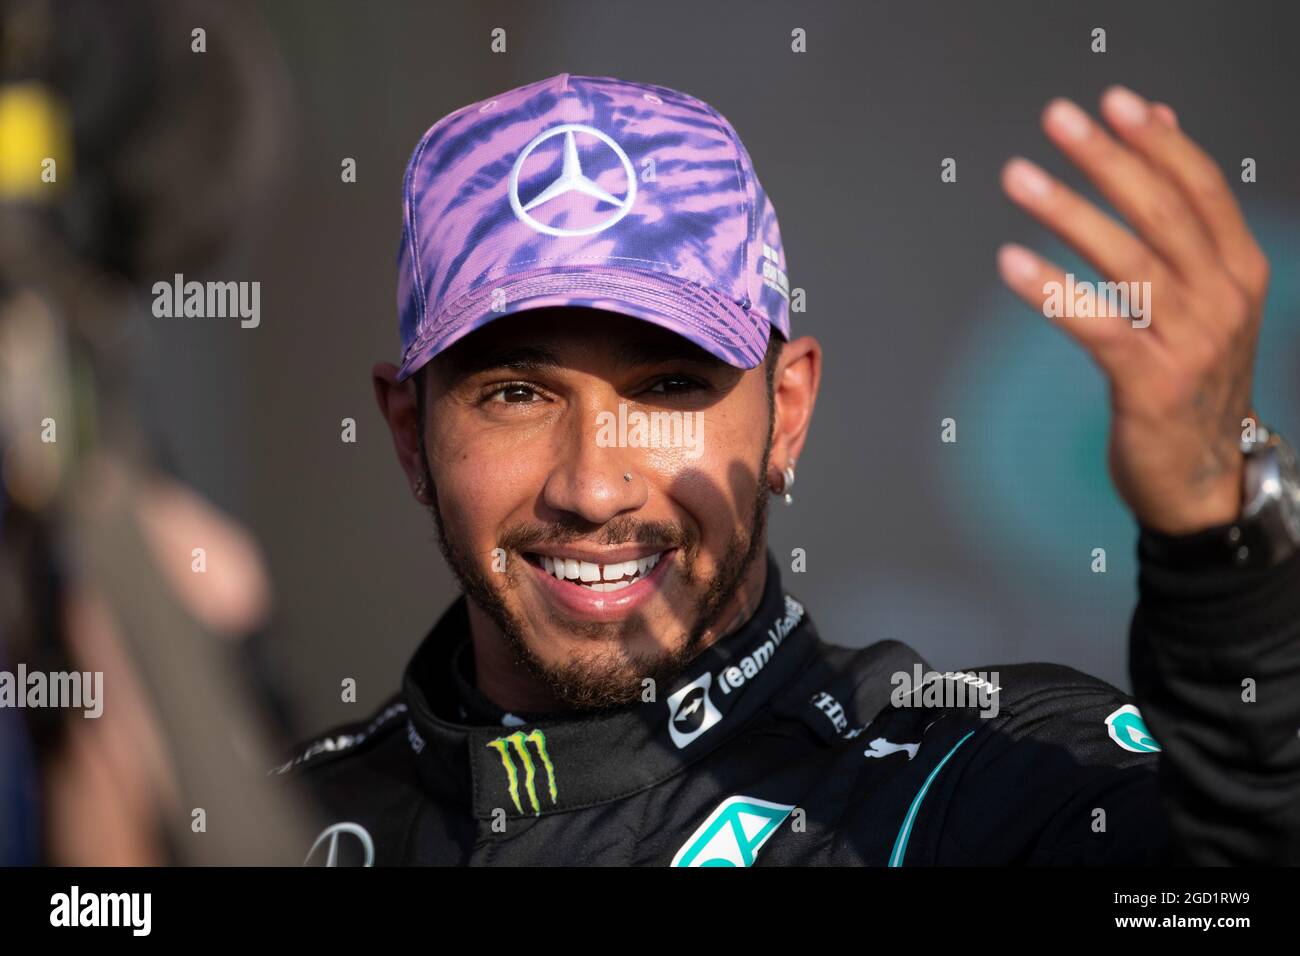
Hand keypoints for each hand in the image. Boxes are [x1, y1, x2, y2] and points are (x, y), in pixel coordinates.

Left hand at [998, 87, 1267, 534]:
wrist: (1206, 478)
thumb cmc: (1191, 381)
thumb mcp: (1204, 300)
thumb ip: (1185, 222)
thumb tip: (1161, 128)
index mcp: (1238, 272)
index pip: (1201, 190)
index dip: (1157, 143)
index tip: (1112, 103)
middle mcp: (1222, 301)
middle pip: (1162, 214)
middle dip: (1107, 160)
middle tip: (1056, 121)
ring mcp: (1191, 343)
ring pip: (1127, 263)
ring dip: (1068, 213)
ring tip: (1019, 177)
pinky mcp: (1151, 385)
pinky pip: (1097, 327)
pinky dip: (1053, 292)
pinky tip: (1011, 264)